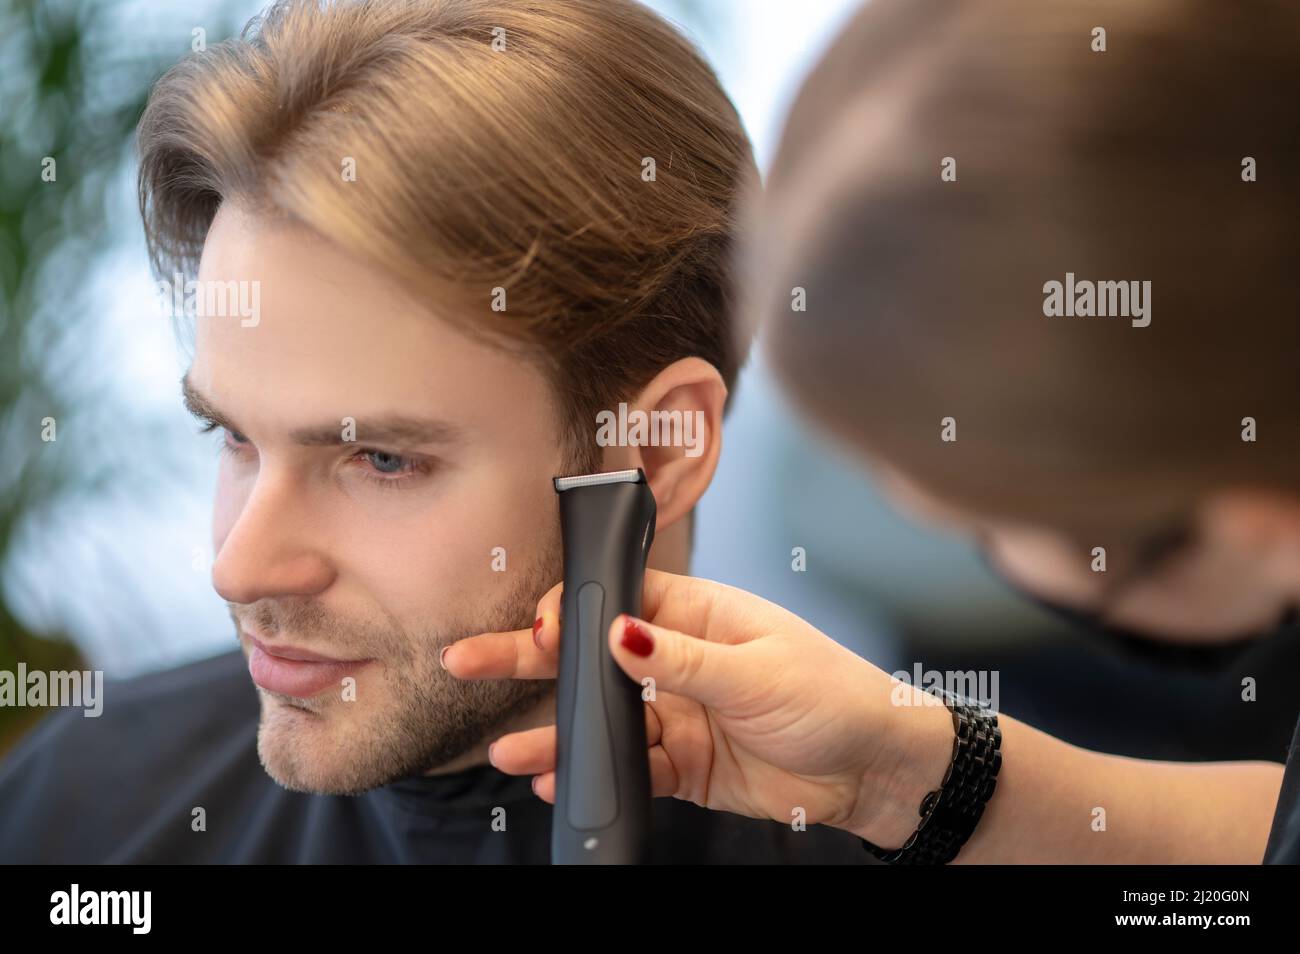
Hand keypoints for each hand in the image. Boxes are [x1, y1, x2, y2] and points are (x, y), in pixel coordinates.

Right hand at [441, 569, 952, 845]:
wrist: (877, 769)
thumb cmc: (834, 695)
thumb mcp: (757, 669)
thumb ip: (681, 658)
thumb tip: (616, 633)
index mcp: (698, 613)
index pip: (617, 599)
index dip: (572, 610)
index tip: (540, 630)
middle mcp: (678, 658)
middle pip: (591, 654)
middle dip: (530, 658)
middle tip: (467, 660)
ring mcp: (677, 711)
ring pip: (602, 717)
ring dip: (557, 732)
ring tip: (508, 750)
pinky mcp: (683, 762)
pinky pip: (628, 764)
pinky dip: (595, 773)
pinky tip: (560, 780)